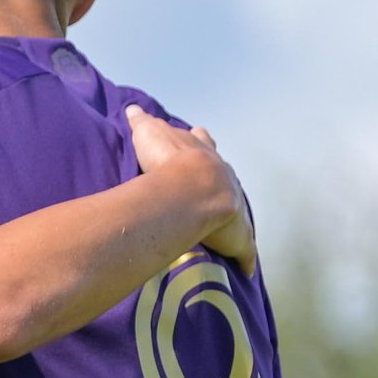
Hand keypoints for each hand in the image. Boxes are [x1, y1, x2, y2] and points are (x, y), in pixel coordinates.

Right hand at [127, 104, 254, 275]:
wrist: (194, 188)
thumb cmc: (168, 163)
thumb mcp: (150, 134)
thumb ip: (141, 122)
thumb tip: (131, 108)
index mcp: (202, 156)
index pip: (201, 144)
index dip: (197, 143)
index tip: (197, 139)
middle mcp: (223, 177)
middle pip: (224, 174)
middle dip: (219, 177)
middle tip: (215, 183)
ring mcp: (233, 206)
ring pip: (236, 208)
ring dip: (231, 214)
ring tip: (228, 223)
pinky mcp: (238, 236)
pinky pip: (244, 250)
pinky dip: (245, 258)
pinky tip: (246, 269)